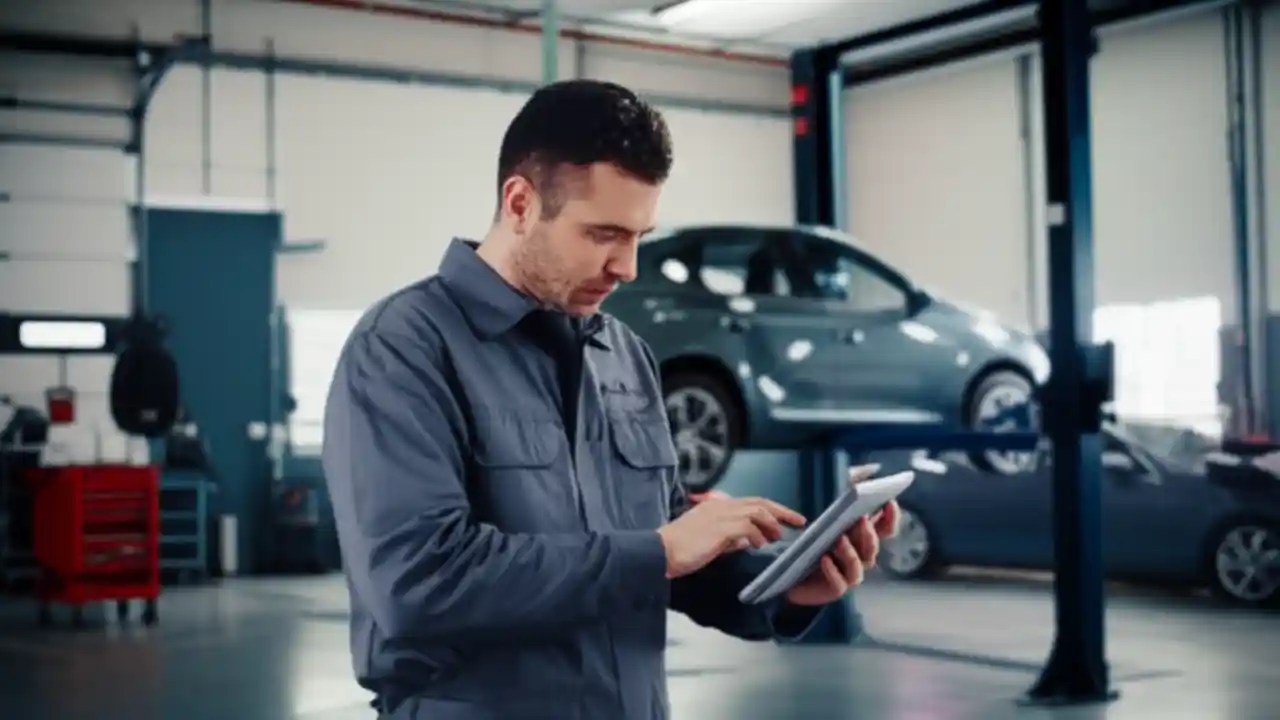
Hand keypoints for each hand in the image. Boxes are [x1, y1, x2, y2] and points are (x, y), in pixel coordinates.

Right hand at [658, 497, 805, 578]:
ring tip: (777, 536)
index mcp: (716, 505)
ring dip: (770, 524)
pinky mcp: (721, 527)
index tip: (787, 518)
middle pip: (759, 502)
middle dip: (782, 511)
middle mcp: (720, 505)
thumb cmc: (681, 549)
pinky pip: (749, 527)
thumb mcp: (711, 542)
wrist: (661, 551)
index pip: (751, 503)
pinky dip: (757, 535)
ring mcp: (720, 514)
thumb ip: (730, 538)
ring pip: (757, 511)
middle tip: (799, 521)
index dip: (772, 509)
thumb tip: (749, 540)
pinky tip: (759, 544)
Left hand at [783, 465, 901, 606]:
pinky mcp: (834, 589)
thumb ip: (847, 494)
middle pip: (873, 547)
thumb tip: (864, 471)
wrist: (791, 573)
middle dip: (869, 533)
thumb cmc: (814, 542)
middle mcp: (861, 558)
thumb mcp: (829, 515)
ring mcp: (849, 575)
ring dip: (852, 553)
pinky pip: (839, 583)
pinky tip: (825, 559)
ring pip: (859, 566)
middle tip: (860, 518)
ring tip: (840, 540)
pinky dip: (833, 571)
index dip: (891, 517)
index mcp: (862, 540)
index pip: (885, 530)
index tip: (889, 501)